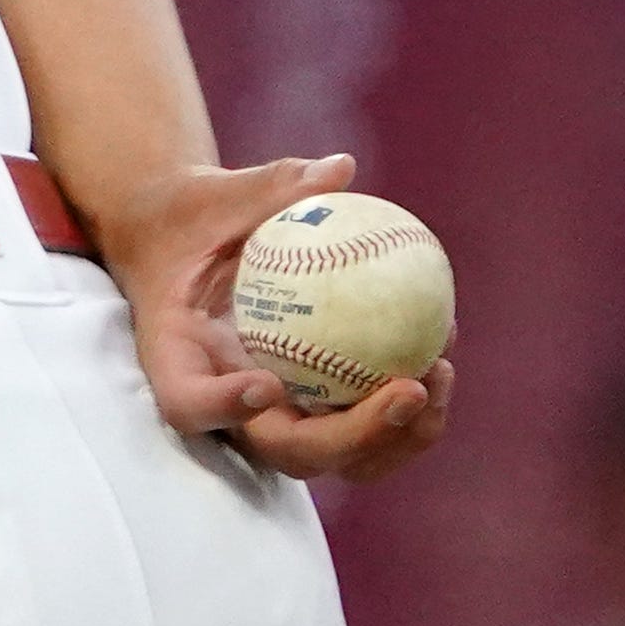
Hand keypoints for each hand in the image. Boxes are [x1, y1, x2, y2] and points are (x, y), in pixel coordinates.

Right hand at [104, 153, 454, 483]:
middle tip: (409, 387)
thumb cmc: (198, 214)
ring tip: (440, 374)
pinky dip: (407, 408)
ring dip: (394, 437)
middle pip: (285, 450)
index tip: (268, 381)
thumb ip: (275, 186)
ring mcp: (272, 418)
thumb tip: (340, 169)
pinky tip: (445, 350)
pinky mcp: (309, 412)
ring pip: (334, 456)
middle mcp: (228, 404)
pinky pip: (360, 423)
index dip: (226, 409)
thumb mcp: (223, 193)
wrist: (190, 242)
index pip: (188, 403)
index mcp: (179, 359)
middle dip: (353, 435)